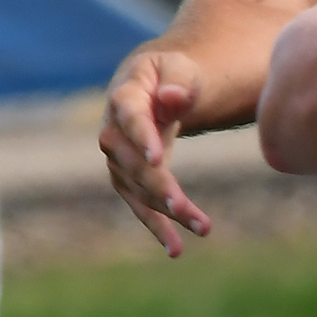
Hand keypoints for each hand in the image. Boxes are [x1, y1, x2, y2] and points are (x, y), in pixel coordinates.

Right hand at [99, 50, 212, 256]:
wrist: (153, 87)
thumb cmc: (172, 74)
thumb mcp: (180, 67)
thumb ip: (179, 81)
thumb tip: (172, 98)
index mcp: (125, 96)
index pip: (130, 117)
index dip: (141, 137)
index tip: (158, 159)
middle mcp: (114, 131)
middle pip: (131, 162)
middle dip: (156, 186)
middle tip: (182, 207)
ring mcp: (118, 158)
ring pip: (137, 189)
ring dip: (164, 213)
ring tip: (202, 229)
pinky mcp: (129, 178)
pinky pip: (140, 204)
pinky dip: (157, 227)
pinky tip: (176, 249)